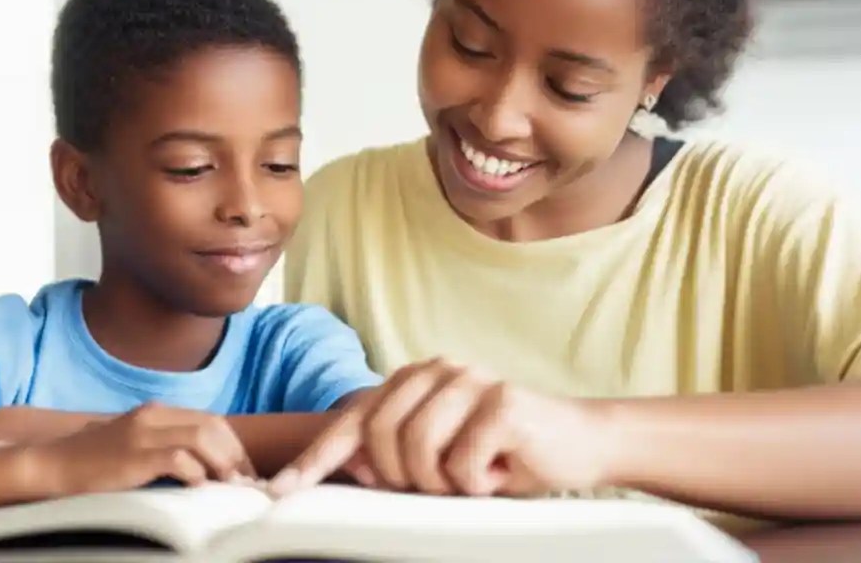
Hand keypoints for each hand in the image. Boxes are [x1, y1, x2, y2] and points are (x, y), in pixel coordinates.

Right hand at [28, 402, 257, 496]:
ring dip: (222, 464)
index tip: (245, 473)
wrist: (50, 466)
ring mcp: (142, 434)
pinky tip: (199, 488)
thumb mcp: (134, 445)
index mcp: (157, 412)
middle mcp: (153, 416)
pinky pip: (177, 459)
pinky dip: (195, 473)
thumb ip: (166, 447)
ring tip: (230, 488)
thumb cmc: (92, 463)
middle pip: (213, 426)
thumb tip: (205, 470)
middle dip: (236, 456)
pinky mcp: (133, 456)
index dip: (234, 446)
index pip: (211, 421)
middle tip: (246, 484)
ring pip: (201, 439)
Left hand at [269, 358, 614, 497]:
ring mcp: (468, 379)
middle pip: (379, 436)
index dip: (315, 458)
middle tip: (442, 485)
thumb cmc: (504, 454)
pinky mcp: (500, 400)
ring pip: (417, 452)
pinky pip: (461, 463)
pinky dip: (478, 482)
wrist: (581, 444)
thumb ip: (395, 456)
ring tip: (476, 475)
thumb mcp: (441, 459)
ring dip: (444, 482)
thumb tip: (353, 464)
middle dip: (403, 477)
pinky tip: (501, 469)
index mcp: (413, 380)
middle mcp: (436, 369)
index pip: (353, 419)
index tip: (280, 491)